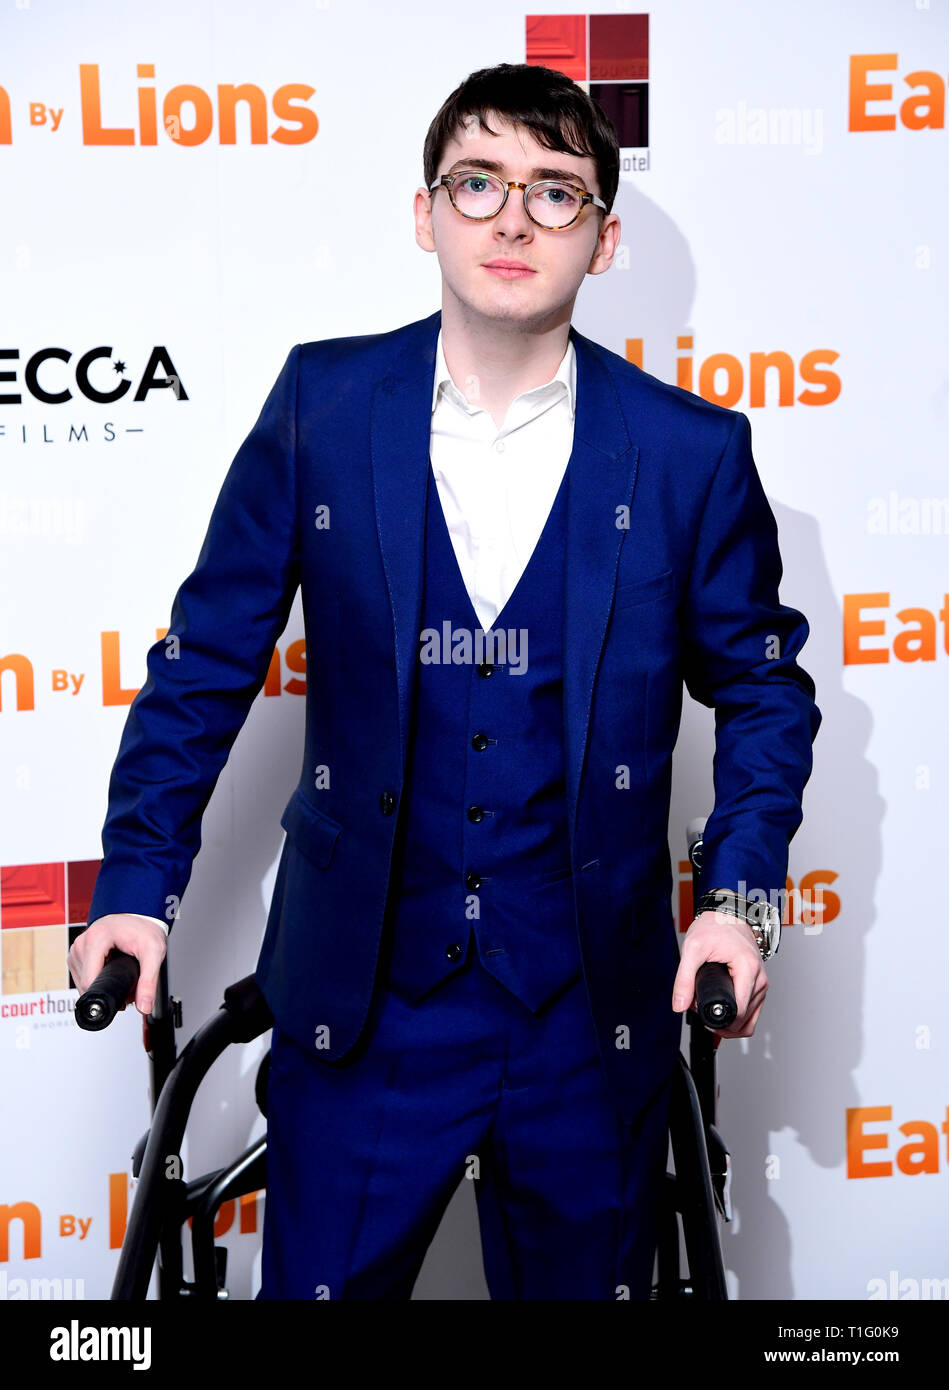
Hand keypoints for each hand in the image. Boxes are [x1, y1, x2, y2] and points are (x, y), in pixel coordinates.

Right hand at [68, 914, 166, 1016]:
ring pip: (83, 983)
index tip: (122, 999)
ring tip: (120, 975)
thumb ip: (149, 981)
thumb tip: (144, 1007)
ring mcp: (77, 949)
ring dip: (101, 986)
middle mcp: (81, 943)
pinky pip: (82, 977)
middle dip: (107, 991)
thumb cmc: (144, 928)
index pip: (90, 981)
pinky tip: (110, 972)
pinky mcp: (77, 955)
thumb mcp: (153, 953)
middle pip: (86, 984)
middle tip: (128, 985)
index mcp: (95, 939)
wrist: (138, 914)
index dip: (106, 995)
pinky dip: (96, 979)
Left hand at [671, 909, 767, 1039]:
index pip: (739, 1012)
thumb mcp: (693, 949)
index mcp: (748, 970)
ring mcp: (761, 982)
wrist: (727, 913)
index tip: (704, 1020)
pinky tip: (721, 1008)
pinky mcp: (758, 983)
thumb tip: (679, 1005)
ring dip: (732, 1022)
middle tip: (703, 1013)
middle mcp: (760, 978)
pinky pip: (752, 1009)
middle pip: (746, 1020)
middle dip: (724, 1024)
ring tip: (710, 1009)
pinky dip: (738, 1015)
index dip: (720, 1023)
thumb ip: (684, 979)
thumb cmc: (715, 926)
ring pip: (751, 1018)